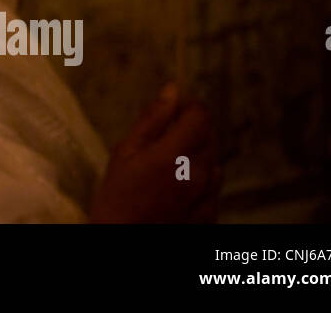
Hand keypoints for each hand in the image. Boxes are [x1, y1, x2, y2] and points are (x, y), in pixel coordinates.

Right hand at [88, 83, 221, 222]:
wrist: (123, 241)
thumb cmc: (116, 197)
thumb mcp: (125, 152)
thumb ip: (152, 120)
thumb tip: (172, 89)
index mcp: (175, 154)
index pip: (200, 115)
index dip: (189, 106)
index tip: (174, 108)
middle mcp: (199, 173)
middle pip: (210, 135)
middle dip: (192, 129)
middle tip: (164, 138)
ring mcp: (208, 196)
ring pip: (214, 160)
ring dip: (197, 154)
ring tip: (168, 165)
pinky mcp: (211, 214)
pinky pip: (214, 186)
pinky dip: (201, 178)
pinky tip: (176, 186)